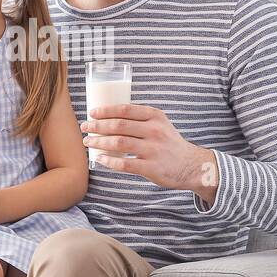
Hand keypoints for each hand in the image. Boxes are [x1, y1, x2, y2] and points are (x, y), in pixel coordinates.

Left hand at [82, 104, 216, 194]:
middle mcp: (155, 131)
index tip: (92, 112)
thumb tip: (109, 116)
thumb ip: (140, 118)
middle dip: (98, 126)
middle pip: (119, 125)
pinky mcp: (151, 167)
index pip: (125, 109)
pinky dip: (109, 161)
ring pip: (119, 143)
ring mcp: (153, 150)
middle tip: (85, 127)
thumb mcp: (160, 124)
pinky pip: (124, 164)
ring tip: (88, 142)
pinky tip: (99, 158)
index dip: (106, 110)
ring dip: (99, 142)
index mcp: (155, 116)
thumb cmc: (169, 143)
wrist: (191, 165)